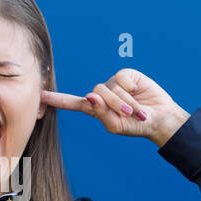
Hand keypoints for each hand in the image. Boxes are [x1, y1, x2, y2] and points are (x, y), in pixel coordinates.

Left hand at [41, 69, 189, 145]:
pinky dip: (131, 88)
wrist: (159, 118)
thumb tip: (90, 96)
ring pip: (110, 88)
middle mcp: (101, 93)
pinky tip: (139, 92)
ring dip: (125, 100)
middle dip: (114, 105)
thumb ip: (102, 113)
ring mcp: (113, 83)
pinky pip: (122, 78)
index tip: (40, 95)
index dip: (57, 99)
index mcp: (95, 108)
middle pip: (97, 94)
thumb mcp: (117, 125)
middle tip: (130, 114)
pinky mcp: (126, 74)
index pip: (72, 102)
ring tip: (137, 109)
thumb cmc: (136, 125)